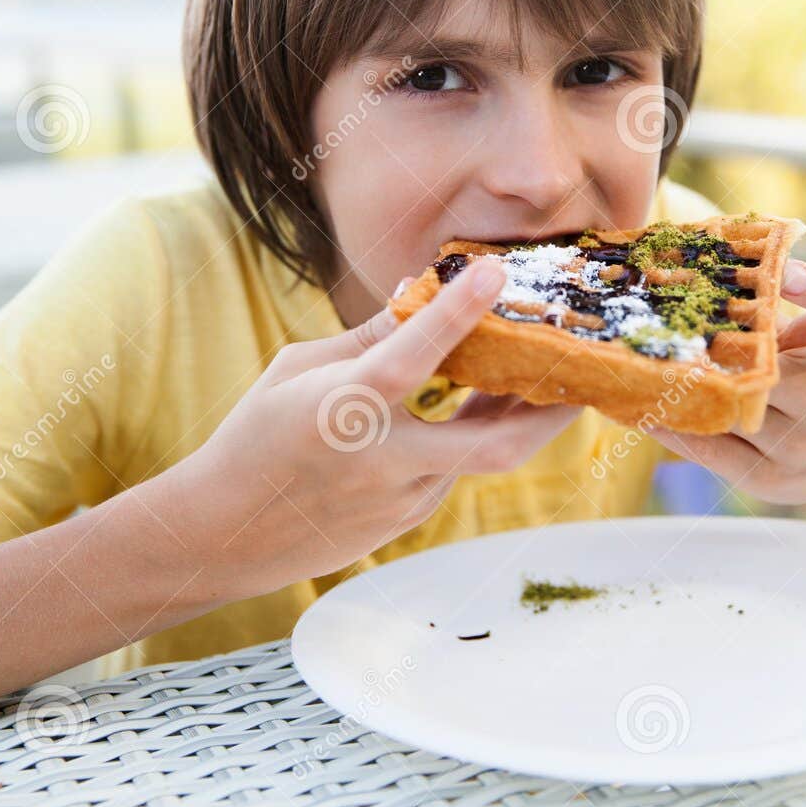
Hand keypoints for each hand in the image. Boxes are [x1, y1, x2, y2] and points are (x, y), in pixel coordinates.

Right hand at [165, 256, 579, 596]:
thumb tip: (414, 293)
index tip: (495, 270)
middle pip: (492, 444)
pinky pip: (454, 470)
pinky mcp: (408, 520)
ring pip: (480, 456)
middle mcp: (381, 461)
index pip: (410, 358)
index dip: (455, 314)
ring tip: (544, 372)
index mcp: (342, 412)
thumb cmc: (256, 438)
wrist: (224, 536)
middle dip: (549, 410)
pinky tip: (486, 403)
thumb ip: (364, 338)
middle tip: (581, 366)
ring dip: (514, 414)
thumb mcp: (297, 371)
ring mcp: (400, 500)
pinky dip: (474, 434)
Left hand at [650, 260, 805, 503]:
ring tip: (636, 367)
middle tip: (657, 322)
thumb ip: (766, 309)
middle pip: (761, 371)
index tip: (785, 270)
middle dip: (714, 349)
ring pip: (728, 413)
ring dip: (680, 391)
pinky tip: (644, 410)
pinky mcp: (768, 478)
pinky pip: (709, 450)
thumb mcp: (804, 338)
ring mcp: (799, 445)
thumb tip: (690, 274)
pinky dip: (673, 428)